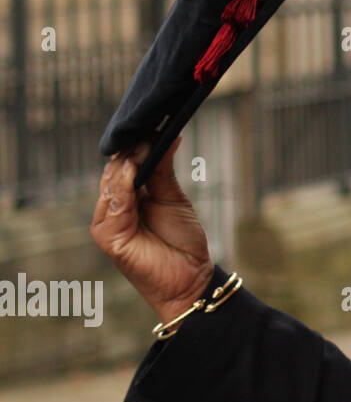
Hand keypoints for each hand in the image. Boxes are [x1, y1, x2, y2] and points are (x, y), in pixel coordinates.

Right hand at [90, 136, 213, 327]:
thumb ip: (163, 170)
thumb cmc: (182, 240)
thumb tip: (169, 137)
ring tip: (144, 147)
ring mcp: (108, 223)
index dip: (135, 146)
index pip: (123, 166)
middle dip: (131, 152)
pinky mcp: (109, 237)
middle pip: (114, 172)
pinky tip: (132, 171)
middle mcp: (114, 208)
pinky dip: (122, 187)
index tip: (151, 125)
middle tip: (150, 131)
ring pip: (110, 185)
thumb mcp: (173, 198)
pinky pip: (113, 206)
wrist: (191, 276)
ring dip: (127, 165)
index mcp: (127, 198)